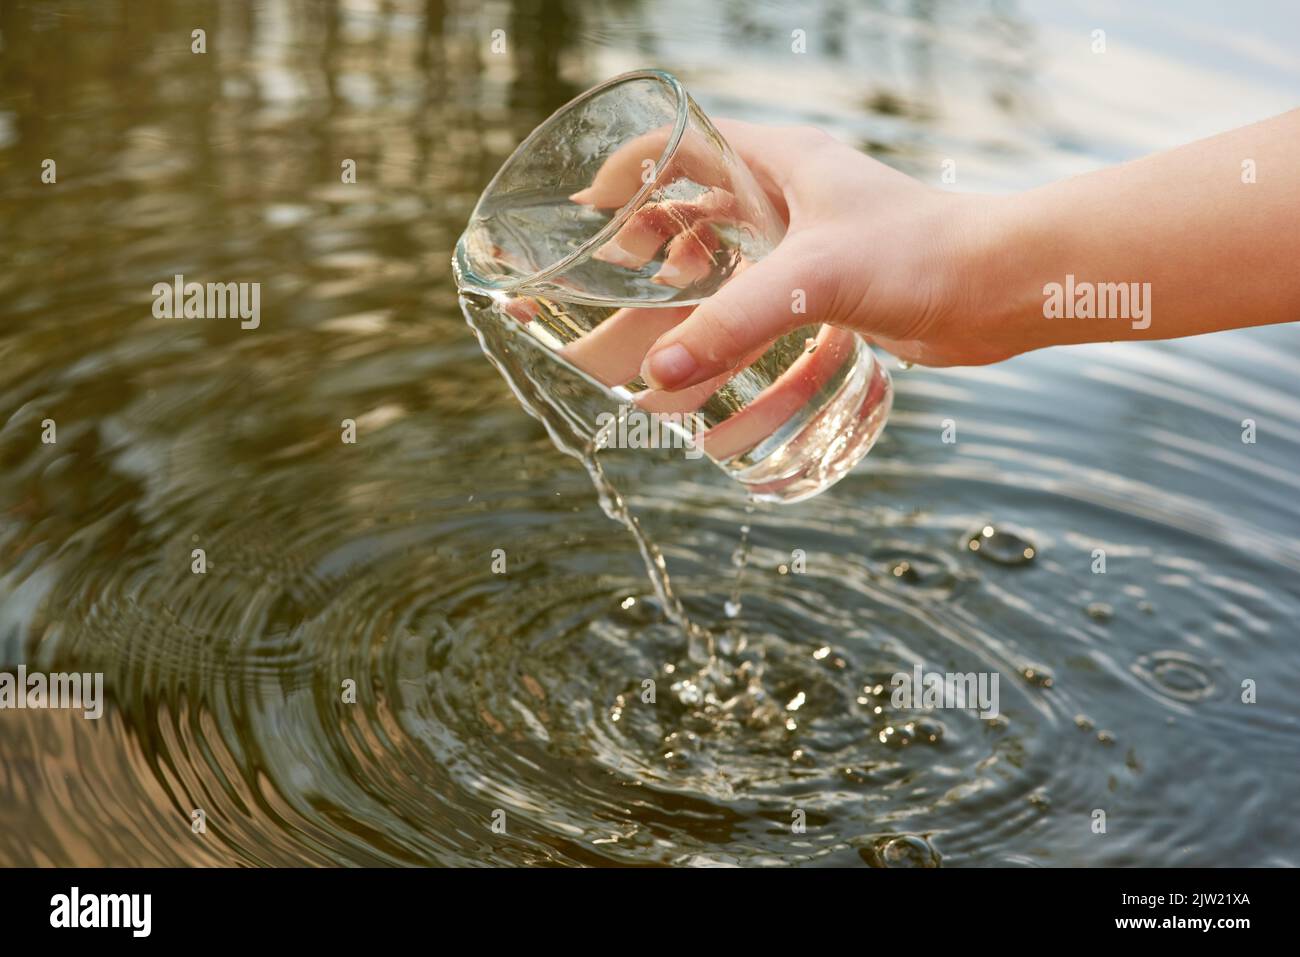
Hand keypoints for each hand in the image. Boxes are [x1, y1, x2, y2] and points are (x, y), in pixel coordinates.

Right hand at [627, 120, 1006, 391]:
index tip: (588, 211)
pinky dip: (735, 320)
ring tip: (650, 322)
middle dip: (650, 238)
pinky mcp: (833, 286)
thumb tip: (660, 373)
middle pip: (697, 201)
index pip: (682, 141)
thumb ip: (733, 322)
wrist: (1002, 287)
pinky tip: (717, 356)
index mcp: (780, 161)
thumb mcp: (814, 279)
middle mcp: (791, 194)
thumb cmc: (920, 255)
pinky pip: (765, 297)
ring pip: (731, 253)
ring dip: (691, 284)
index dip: (628, 170)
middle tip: (611, 279)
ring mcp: (812, 240)